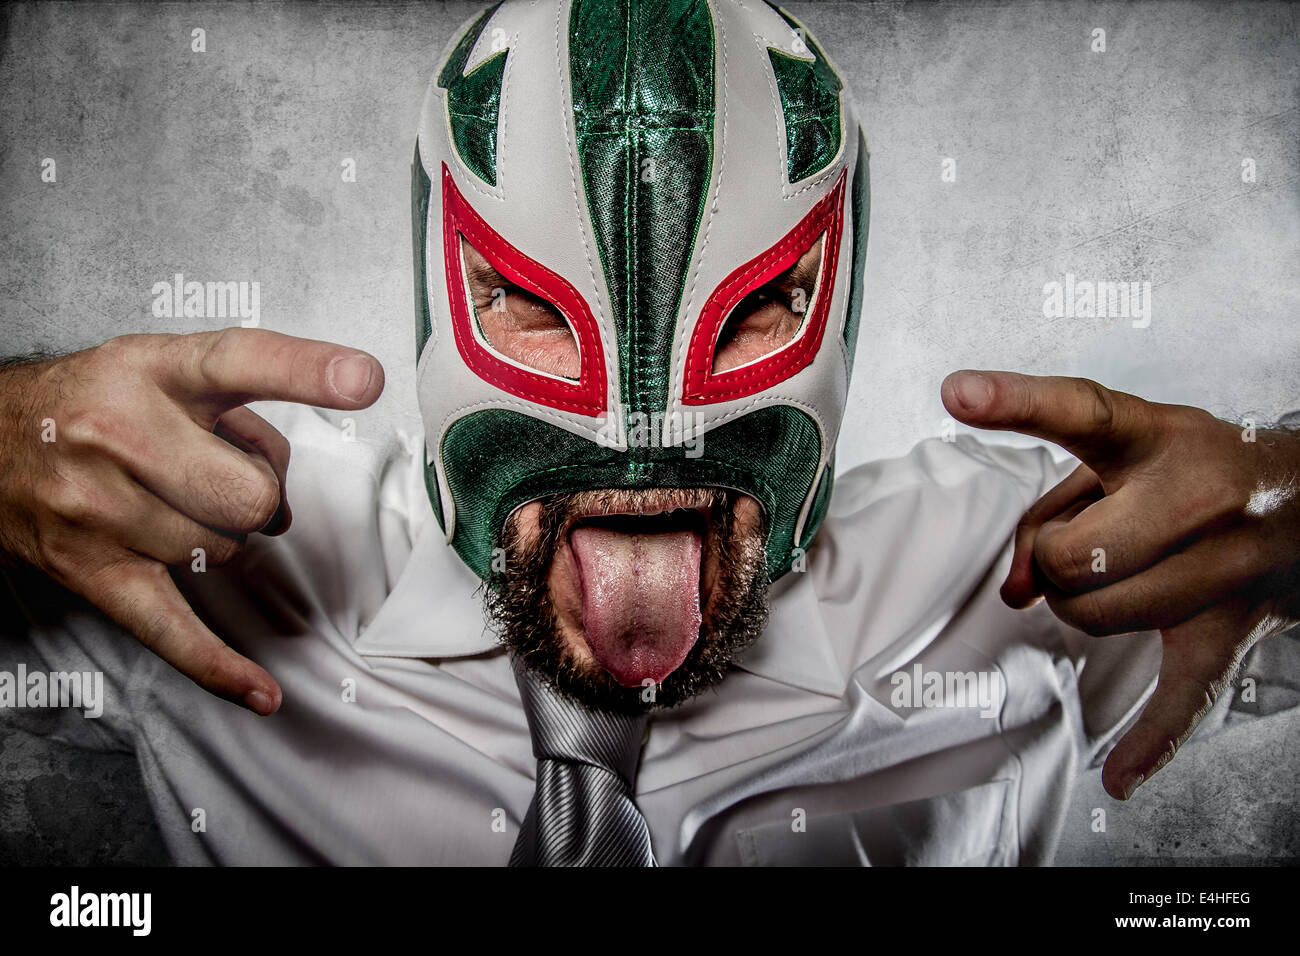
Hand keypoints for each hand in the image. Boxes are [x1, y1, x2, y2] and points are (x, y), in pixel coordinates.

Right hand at [0, 330, 384, 714]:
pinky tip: (262, 693)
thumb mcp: (162, 369)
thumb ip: (239, 409)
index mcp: (154, 368)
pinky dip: (219, 667)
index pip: (241, 360)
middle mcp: (121, 432)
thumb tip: (280, 492)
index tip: (363, 381)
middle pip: (250, 493)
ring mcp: (101, 507)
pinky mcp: (93, 571)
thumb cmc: (99, 402)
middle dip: (256, 493)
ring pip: (226, 552)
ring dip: (222, 536)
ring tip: (178, 503)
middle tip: (220, 476)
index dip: (308, 371)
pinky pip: (170, 630)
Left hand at [942, 370, 1299, 799]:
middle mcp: (1195, 496)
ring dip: (1081, 606)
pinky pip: (1184, 694)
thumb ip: (1052, 509)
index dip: (1016, 402)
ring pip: (1099, 616)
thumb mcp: (1125, 461)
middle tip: (1077, 547)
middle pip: (1074, 553)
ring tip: (1113, 577)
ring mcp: (1221, 567)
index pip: (1081, 414)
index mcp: (1157, 439)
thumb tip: (1014, 585)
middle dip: (1055, 559)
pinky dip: (1149, 739)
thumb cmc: (1197, 470)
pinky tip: (1118, 774)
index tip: (958, 392)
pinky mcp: (1231, 626)